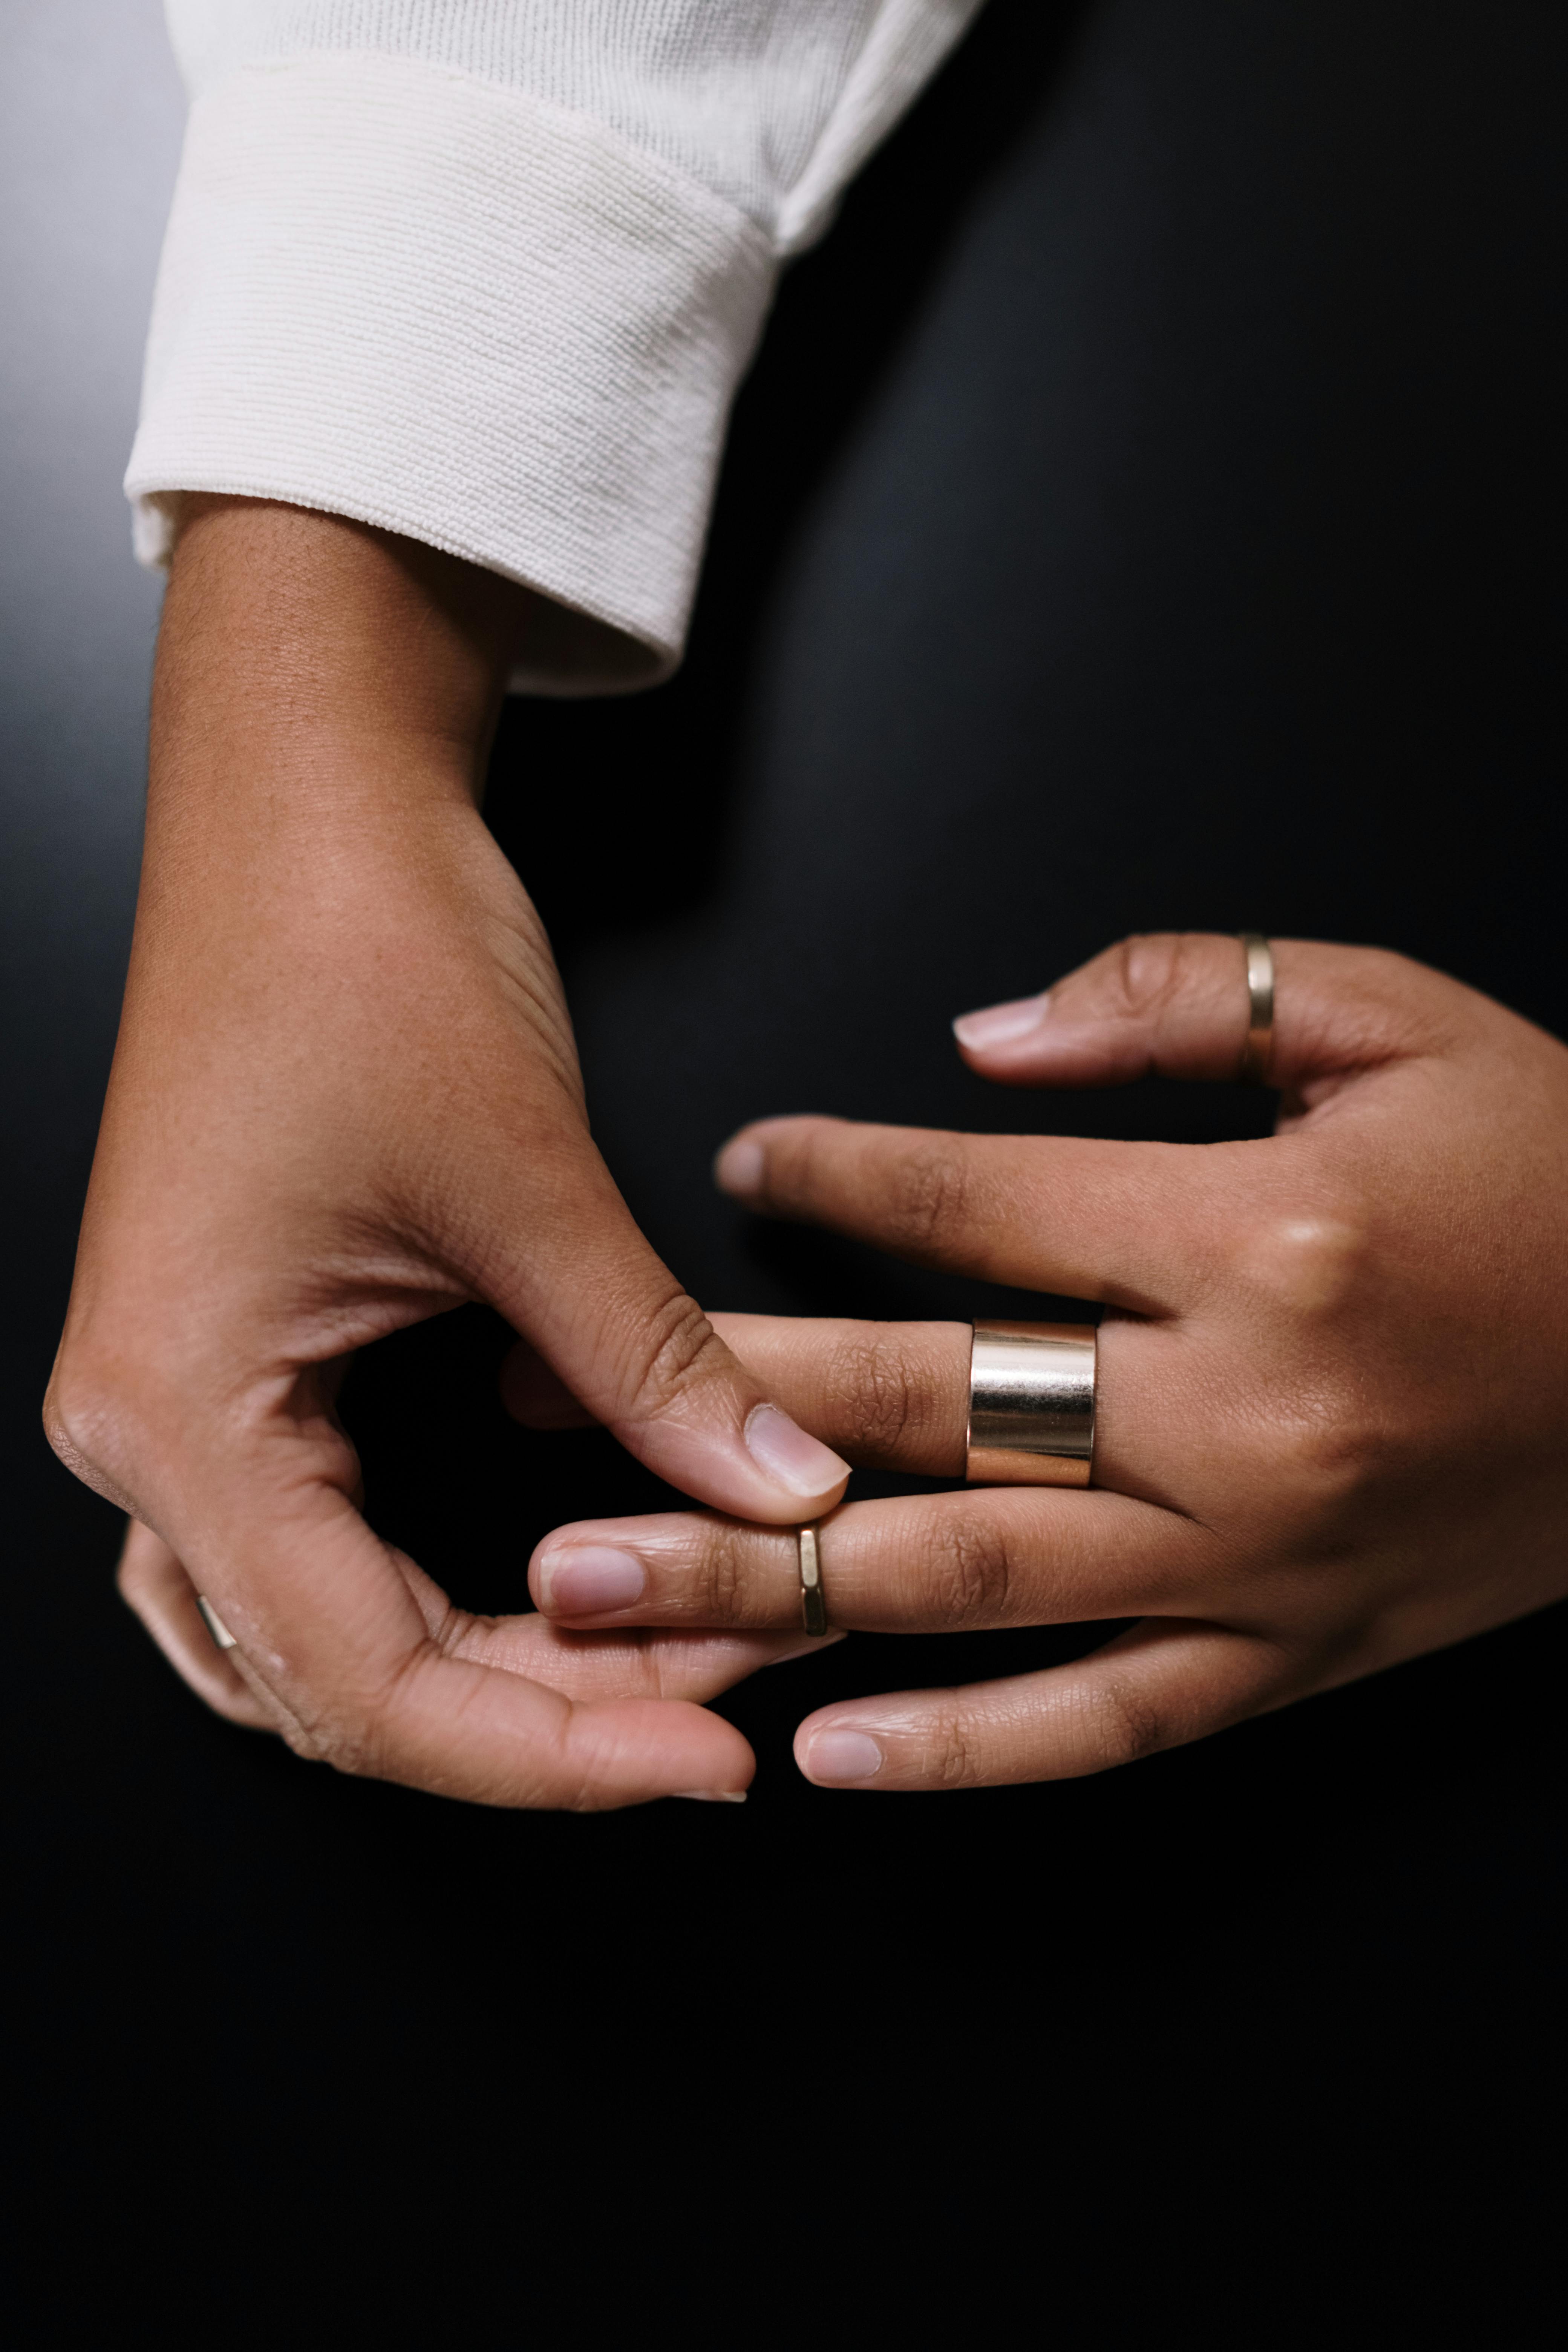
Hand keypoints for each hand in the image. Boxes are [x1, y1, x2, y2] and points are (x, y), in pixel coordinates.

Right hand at [45, 499, 846, 1808]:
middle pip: (346, 1683)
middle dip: (548, 1717)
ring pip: (328, 1638)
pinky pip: (325, 1555)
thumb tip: (787, 1498)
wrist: (302, 810)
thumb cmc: (368, 953)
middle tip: (727, 1713)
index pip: (371, 1681)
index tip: (712, 1765)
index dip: (555, 1750)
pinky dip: (447, 1602)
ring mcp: (181, 1407)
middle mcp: (149, 1437)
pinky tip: (564, 1598)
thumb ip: (653, 1367)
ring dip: (497, 1676)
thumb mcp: (530, 1182)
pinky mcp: (235, 1368)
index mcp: (183, 1410)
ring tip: (666, 1677)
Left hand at [516, 935, 1567, 1789]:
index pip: (973, 1208)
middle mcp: (1241, 1409)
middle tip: (522, 1432)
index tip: (727, 1166)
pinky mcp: (1307, 1651)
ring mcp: (1268, 1553)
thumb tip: (985, 1034)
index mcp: (1255, 1231)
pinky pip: (1117, 1723)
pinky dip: (975, 1750)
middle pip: (924, 1408)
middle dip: (709, 1412)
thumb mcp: (1393, 1013)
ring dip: (776, 1589)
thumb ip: (1182, 1000)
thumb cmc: (1558, 1160)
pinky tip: (835, 1752)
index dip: (827, 1178)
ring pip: (979, 1585)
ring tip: (605, 1603)